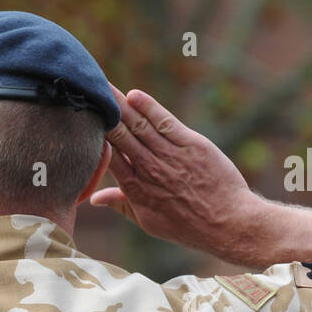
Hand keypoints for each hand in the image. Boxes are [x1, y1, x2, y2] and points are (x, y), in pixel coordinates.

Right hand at [91, 86, 262, 257]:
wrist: (226, 223)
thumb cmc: (186, 225)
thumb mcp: (148, 221)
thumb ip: (120, 204)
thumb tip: (94, 198)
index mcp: (135, 188)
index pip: (110, 156)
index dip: (96, 136)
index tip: (85, 120)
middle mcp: (149, 169)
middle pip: (120, 135)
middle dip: (104, 113)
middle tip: (89, 92)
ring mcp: (170, 155)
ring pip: (139, 125)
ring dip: (121, 104)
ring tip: (106, 86)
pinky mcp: (192, 145)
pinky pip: (165, 122)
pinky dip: (149, 108)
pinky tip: (135, 95)